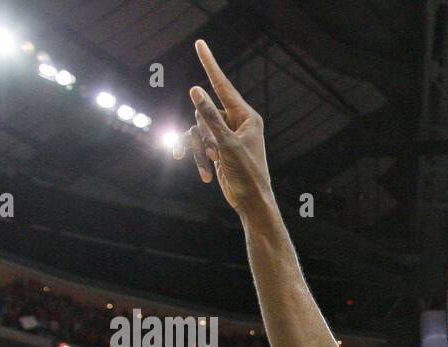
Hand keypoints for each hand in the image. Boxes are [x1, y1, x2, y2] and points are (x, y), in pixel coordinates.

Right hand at [173, 40, 272, 215]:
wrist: (251, 202)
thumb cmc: (247, 174)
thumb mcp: (227, 145)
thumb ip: (210, 117)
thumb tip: (196, 90)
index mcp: (247, 117)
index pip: (223, 86)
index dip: (210, 65)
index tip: (199, 43)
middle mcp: (237, 122)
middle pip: (204, 111)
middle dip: (203, 132)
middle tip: (214, 151)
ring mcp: (225, 135)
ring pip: (198, 129)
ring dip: (198, 149)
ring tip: (210, 166)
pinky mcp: (217, 147)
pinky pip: (197, 143)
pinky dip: (197, 157)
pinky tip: (204, 175)